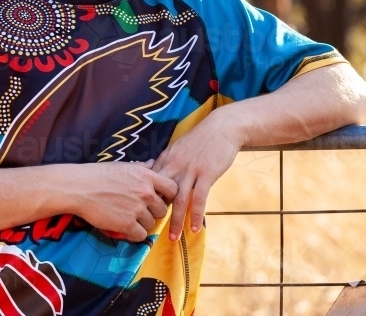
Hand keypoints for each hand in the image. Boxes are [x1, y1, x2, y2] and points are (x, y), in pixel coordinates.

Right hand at [67, 162, 177, 242]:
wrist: (80, 188)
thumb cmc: (99, 175)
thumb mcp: (125, 166)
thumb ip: (143, 167)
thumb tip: (153, 163)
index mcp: (147, 176)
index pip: (172, 189)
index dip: (167, 196)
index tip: (157, 199)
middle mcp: (145, 192)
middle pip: (163, 210)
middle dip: (153, 212)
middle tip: (140, 211)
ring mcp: (137, 209)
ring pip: (151, 223)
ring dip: (142, 223)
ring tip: (129, 218)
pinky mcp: (127, 224)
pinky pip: (141, 235)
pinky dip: (134, 234)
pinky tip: (126, 228)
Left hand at [152, 108, 243, 240]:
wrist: (223, 127)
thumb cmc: (202, 139)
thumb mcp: (180, 148)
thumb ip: (169, 164)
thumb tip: (158, 179)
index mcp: (167, 159)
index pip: (151, 184)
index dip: (146, 201)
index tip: (143, 216)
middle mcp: (175, 165)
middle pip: (161, 194)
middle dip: (155, 215)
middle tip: (151, 232)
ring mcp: (191, 170)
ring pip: (179, 200)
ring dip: (176, 221)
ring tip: (173, 238)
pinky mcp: (207, 174)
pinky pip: (199, 199)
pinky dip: (197, 215)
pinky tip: (196, 228)